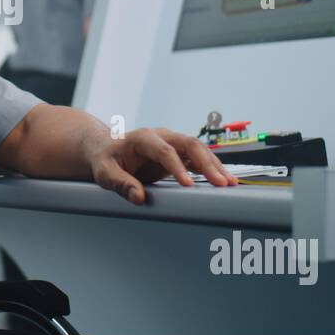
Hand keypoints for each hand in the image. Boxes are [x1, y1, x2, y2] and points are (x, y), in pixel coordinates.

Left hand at [87, 127, 236, 204]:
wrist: (105, 148)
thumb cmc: (104, 159)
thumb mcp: (105, 172)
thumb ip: (120, 183)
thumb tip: (138, 197)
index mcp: (142, 138)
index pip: (164, 151)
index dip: (177, 167)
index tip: (188, 184)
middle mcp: (161, 136)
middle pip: (189, 145)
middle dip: (206, 163)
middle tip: (221, 182)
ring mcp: (171, 143)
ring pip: (198, 149)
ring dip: (214, 165)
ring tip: (229, 183)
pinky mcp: (176, 153)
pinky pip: (197, 157)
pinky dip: (211, 168)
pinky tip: (224, 180)